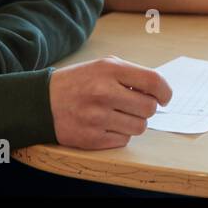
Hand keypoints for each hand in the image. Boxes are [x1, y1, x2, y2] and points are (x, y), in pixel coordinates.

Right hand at [49, 56, 171, 149]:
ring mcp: (96, 118)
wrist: (42, 102)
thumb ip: (132, 75)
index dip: (165, 91)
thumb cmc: (79, 82)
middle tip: (134, 105)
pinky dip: (120, 134)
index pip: (153, 81)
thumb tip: (159, 91)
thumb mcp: (103, 66)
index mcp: (110, 70)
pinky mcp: (90, 139)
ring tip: (120, 115)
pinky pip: (123, 140)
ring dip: (134, 122)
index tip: (165, 98)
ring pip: (139, 127)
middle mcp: (103, 93)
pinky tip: (107, 125)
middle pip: (149, 108)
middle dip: (146, 108)